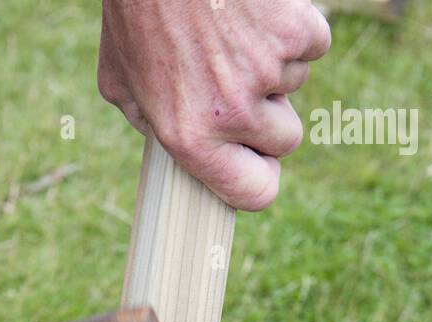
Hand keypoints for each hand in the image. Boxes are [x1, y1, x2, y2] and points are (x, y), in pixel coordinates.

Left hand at [98, 0, 331, 210]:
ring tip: (233, 31)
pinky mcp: (295, 30)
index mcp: (190, 137)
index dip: (261, 178)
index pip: (256, 193)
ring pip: (295, 84)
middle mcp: (232, 113)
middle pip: (285, 139)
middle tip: (238, 79)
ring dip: (274, 62)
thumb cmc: (136, 11)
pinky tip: (257, 11)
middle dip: (270, 113)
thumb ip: (148, 121)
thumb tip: (172, 147)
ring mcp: (268, 71)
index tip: (259, 163)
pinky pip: (312, 43)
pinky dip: (294, 28)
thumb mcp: (119, 79)